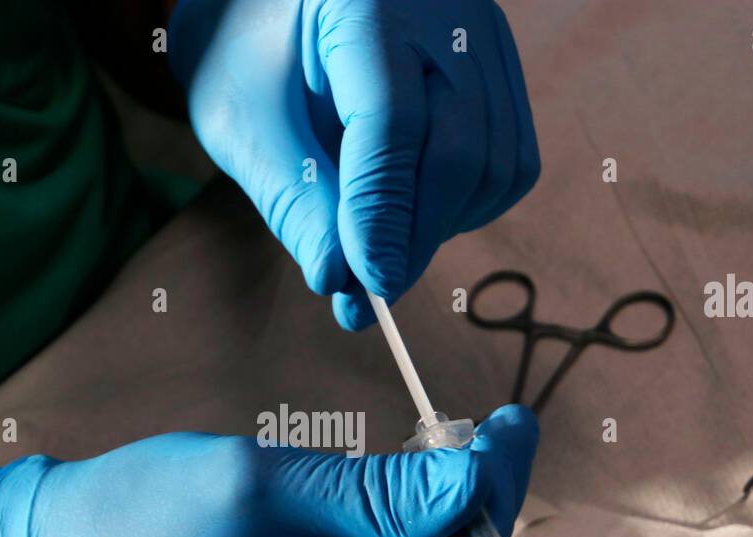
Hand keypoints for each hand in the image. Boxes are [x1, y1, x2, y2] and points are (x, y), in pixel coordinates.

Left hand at [169, 0, 540, 330]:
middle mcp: (443, 11)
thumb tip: (340, 282)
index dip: (384, 215)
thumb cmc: (249, 50)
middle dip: (418, 235)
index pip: (393, 124)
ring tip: (385, 246)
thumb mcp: (244, 120)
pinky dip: (466, 206)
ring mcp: (480, 37)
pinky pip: (508, 159)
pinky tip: (416, 213)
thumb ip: (293, 198)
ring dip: (444, 226)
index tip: (370, 284)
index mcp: (366, 5)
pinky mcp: (496, 65)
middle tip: (374, 290)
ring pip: (496, 162)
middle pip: (459, 148)